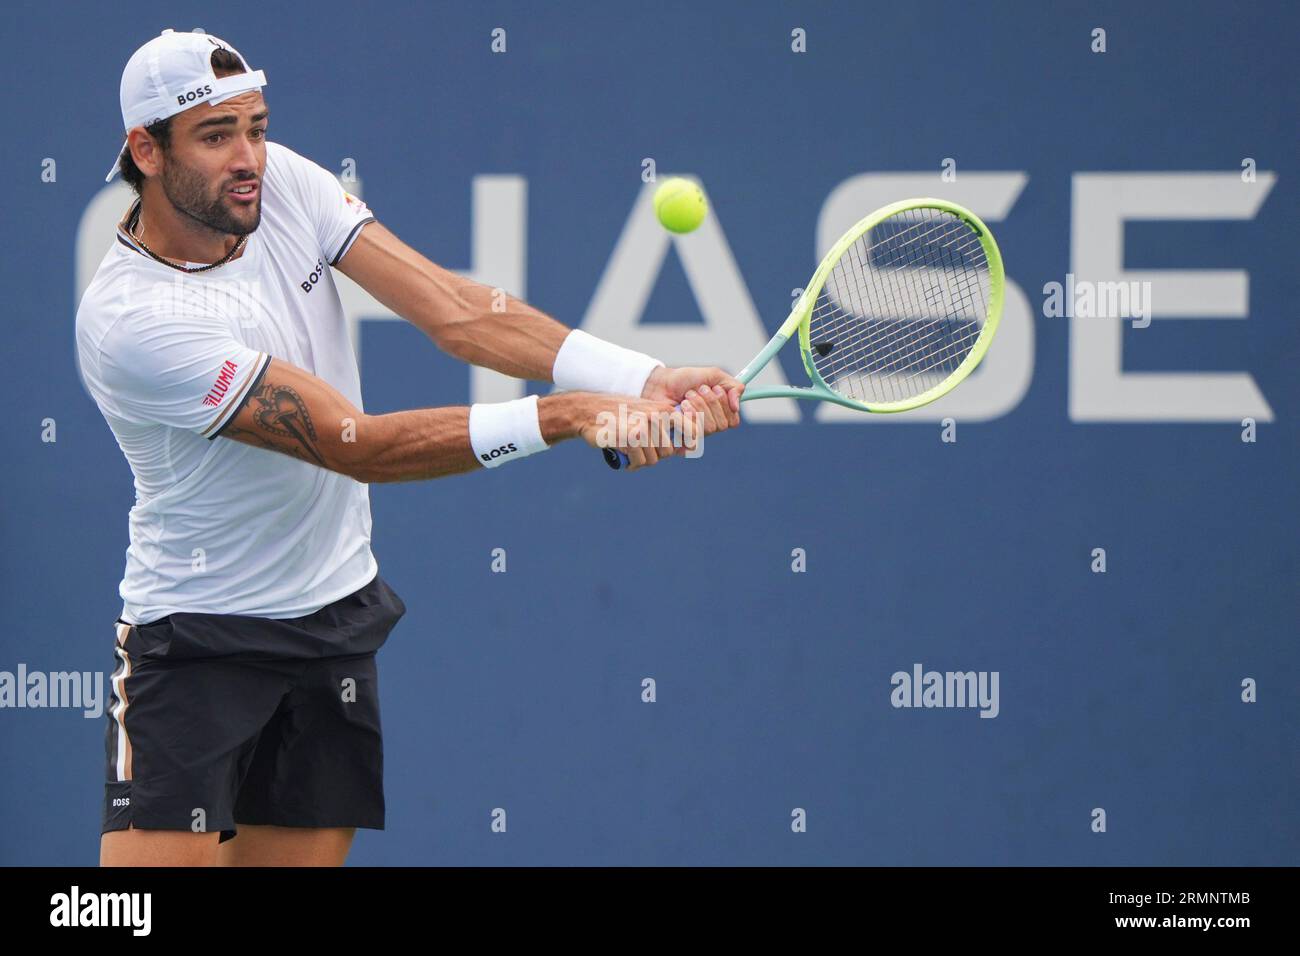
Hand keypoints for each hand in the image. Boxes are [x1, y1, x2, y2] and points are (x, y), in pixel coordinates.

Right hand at [574, 393, 701, 471]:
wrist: (588, 411)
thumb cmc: (618, 415)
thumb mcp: (645, 413)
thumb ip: (665, 427)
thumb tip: (687, 449)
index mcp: (665, 410)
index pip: (691, 433)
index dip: (687, 445)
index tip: (679, 450)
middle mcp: (657, 417)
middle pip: (668, 452)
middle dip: (655, 455)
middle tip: (641, 451)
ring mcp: (643, 427)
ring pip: (654, 459)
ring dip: (641, 461)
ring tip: (631, 453)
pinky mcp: (630, 438)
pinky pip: (640, 462)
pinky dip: (632, 464)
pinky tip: (626, 458)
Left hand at [641, 366, 743, 455]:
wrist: (661, 383)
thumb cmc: (685, 379)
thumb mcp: (714, 375)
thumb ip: (733, 387)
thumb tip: (737, 406)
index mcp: (720, 414)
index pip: (733, 421)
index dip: (726, 406)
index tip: (715, 390)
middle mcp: (710, 425)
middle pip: (722, 425)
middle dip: (710, 403)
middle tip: (697, 391)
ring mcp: (696, 433)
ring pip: (709, 429)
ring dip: (698, 407)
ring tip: (686, 397)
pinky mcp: (682, 437)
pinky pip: (694, 434)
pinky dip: (689, 416)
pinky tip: (681, 408)